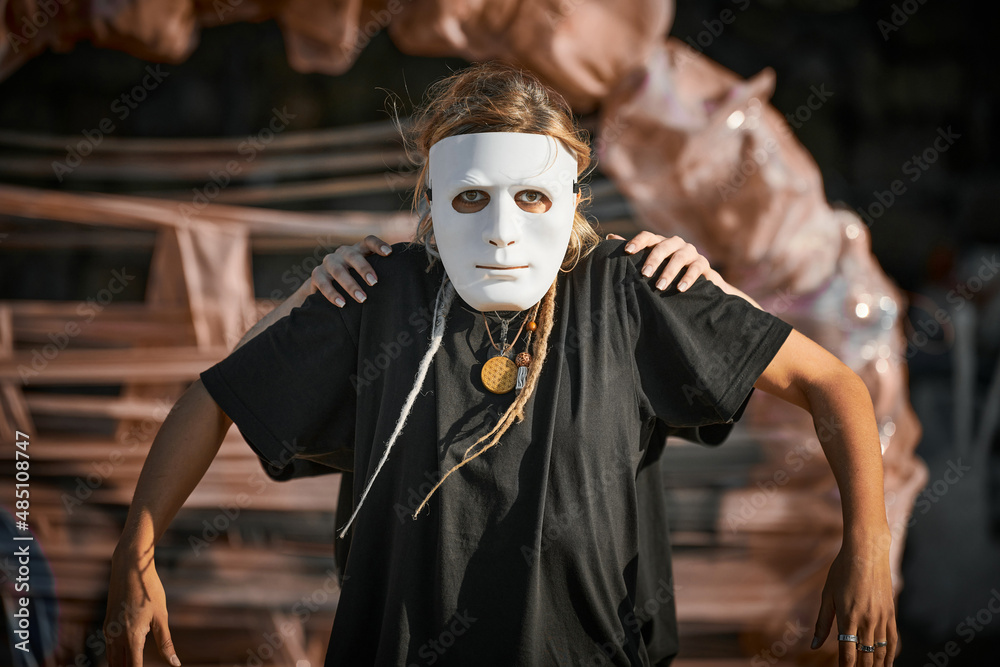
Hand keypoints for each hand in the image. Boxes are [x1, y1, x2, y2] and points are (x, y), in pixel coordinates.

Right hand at [105, 545, 180, 666]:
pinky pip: (109, 648)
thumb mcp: (161, 617)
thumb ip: (166, 643)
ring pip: (112, 659)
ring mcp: (109, 631)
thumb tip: (175, 664)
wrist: (129, 568)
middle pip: (119, 666)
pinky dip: (115, 658)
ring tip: (132, 666)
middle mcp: (116, 637)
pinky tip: (124, 659)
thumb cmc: (149, 590)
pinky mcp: (107, 624)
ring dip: (120, 666)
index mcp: (132, 637)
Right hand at [311, 235, 392, 306]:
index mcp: (358, 250)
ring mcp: (328, 263)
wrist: (323, 288)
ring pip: (338, 270)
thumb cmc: (354, 281)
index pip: (368, 241)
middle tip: (374, 282)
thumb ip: (379, 273)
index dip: (378, 245)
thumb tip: (404, 280)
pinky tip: (342, 304)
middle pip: (353, 255)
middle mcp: (342, 253)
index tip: (389, 253)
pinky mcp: (316, 275)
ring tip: (362, 298)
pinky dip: (332, 294)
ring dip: (350, 285)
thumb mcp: (365, 275)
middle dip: (364, 268)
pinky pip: (323, 283)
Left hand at [609, 231, 712, 291]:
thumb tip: (609, 236)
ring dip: (668, 272)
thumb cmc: (666, 271)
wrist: (697, 282)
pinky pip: (696, 268)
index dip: (637, 242)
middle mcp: (675, 244)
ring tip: (659, 286)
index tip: (627, 252)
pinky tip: (680, 288)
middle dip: (653, 260)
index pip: (647, 237)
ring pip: (679, 258)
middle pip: (663, 246)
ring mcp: (690, 252)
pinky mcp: (702, 263)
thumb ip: (632, 251)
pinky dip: (688, 278)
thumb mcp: (650, 263)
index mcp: (659, 242)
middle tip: (644, 274)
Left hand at [811, 531, 896, 665]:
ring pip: (881, 652)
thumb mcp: (827, 595)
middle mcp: (867, 621)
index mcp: (848, 617)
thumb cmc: (842, 571)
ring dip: (877, 665)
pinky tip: (886, 662)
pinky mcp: (891, 613)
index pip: (848, 653)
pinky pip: (892, 640)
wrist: (867, 552)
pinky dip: (890, 654)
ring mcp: (882, 618)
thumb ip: (823, 623)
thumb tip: (814, 645)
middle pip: (866, 656)